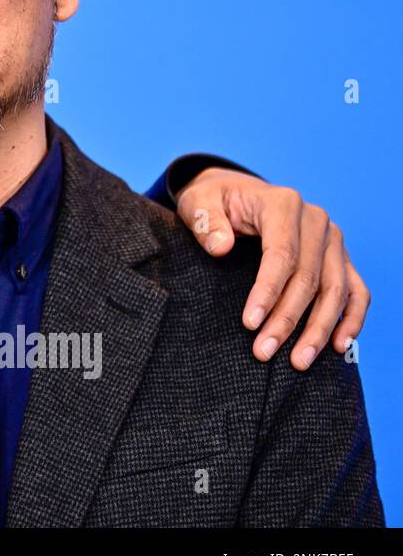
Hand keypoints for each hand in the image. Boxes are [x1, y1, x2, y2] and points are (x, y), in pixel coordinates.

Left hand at [176, 168, 367, 370]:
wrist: (237, 193)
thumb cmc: (216, 200)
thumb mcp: (199, 202)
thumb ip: (206, 221)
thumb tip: (220, 247)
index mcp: (283, 204)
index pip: (281, 255)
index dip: (268, 292)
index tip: (249, 324)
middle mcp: (315, 221)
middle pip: (309, 278)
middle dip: (287, 320)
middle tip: (264, 351)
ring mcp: (332, 240)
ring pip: (336, 290)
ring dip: (319, 329)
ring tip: (298, 361)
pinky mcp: (340, 257)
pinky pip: (356, 290)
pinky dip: (351, 318)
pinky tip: (338, 346)